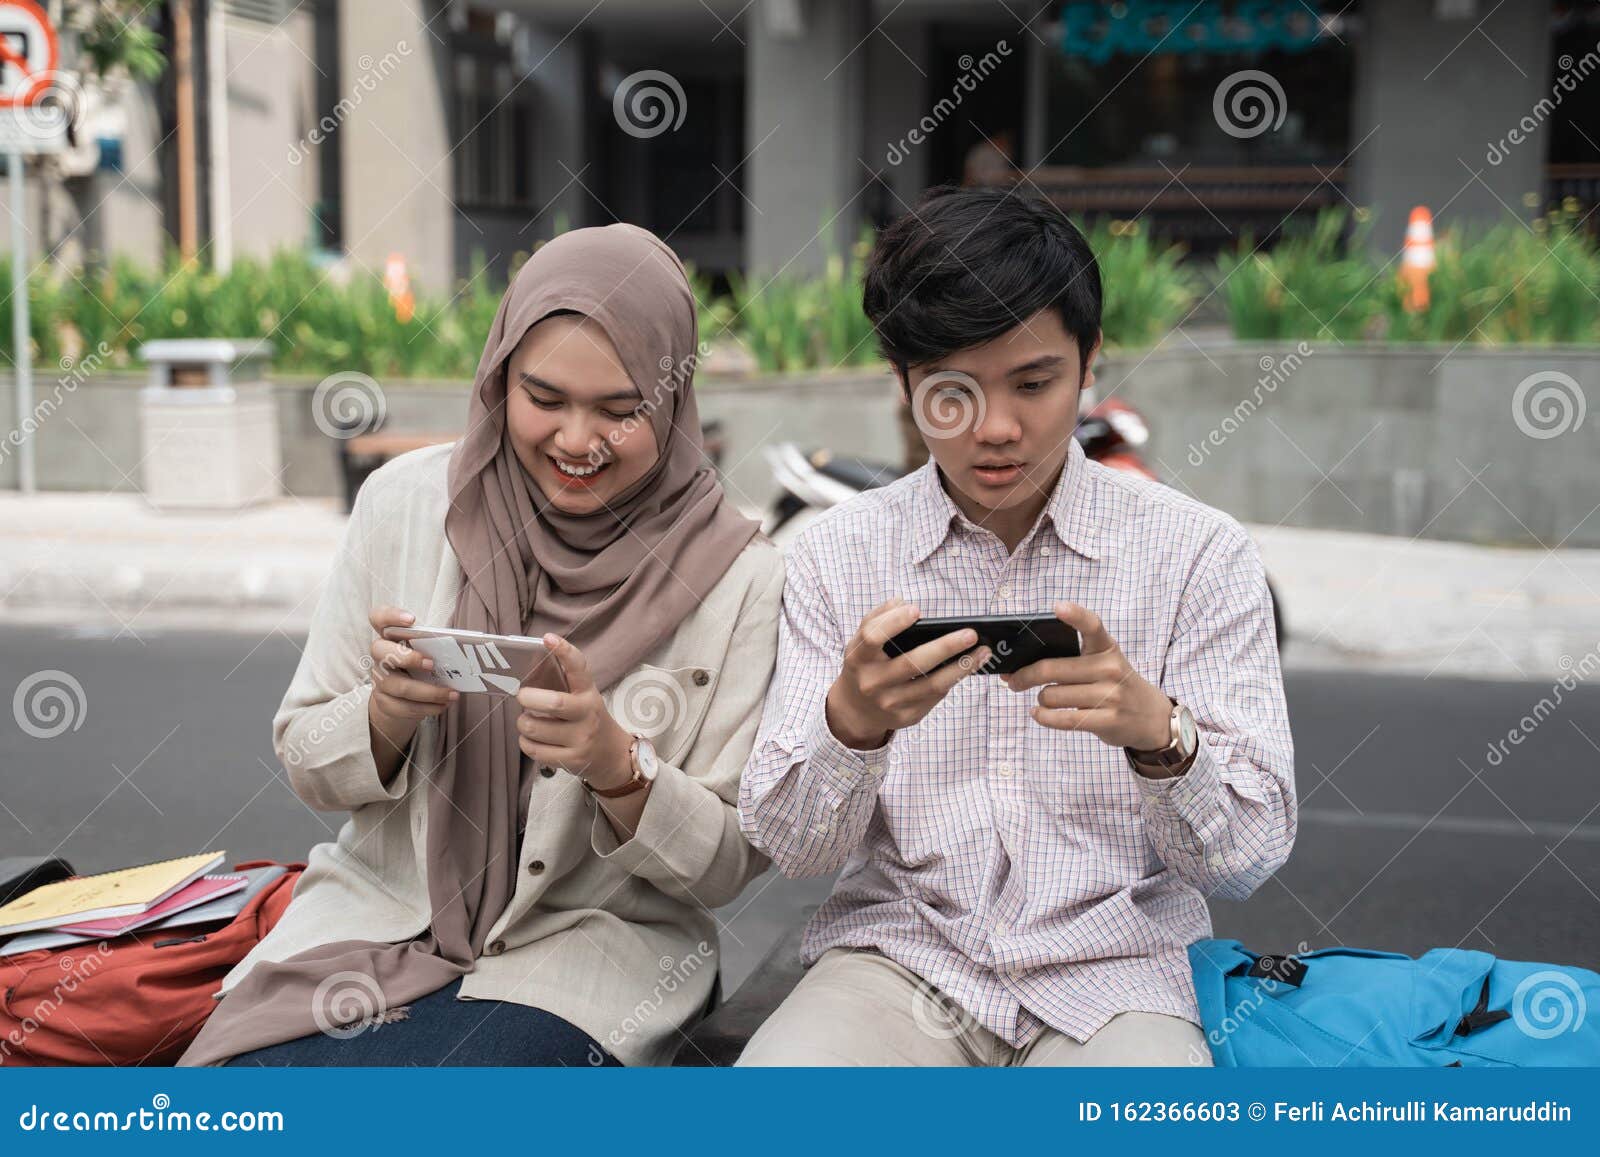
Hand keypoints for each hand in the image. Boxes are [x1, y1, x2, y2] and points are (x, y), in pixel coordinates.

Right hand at [367, 605, 458, 737]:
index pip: (378, 617)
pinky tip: (443, 705)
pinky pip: (403, 707)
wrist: (400, 699)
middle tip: (432, 664)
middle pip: (379, 650)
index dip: (391, 615)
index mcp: (390, 636)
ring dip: (429, 692)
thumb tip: (466, 648)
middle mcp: (379, 655)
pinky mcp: (383, 701)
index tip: (412, 619)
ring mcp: (379, 679)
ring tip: (452, 694)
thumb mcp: (426, 651)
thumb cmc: (419, 666)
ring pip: (397, 685)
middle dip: (407, 657)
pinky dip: (427, 708)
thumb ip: (436, 646)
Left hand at [514, 634, 633, 789]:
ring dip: (523, 723)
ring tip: (527, 722)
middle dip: (528, 698)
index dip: (564, 652)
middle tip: (523, 697)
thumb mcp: (583, 697)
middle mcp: (587, 714)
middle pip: (552, 703)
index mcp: (588, 693)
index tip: (548, 639)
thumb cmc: (587, 719)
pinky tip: (533, 739)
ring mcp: (581, 739)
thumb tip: (526, 670)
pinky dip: (526, 743)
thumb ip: (563, 684)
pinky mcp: (571, 760)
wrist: (610, 754)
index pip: (579, 668)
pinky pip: (534, 750)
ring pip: (535, 728)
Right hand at [825, 598, 991, 749]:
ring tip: (982, 652)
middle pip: (912, 663)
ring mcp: (890, 703)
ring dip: (962, 668)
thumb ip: (878, 618)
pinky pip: (935, 697)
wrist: (856, 710)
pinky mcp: (907, 716)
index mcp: (859, 658)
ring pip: (932, 685)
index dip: (895, 622)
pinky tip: (967, 667)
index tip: (917, 610)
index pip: (874, 637)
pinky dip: (953, 679)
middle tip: (970, 634)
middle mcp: (873, 682)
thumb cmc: (865, 666)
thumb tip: (902, 603)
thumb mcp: (860, 641)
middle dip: (945, 647)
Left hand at [1003, 601, 1171, 750]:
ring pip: (1052, 695)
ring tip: (1043, 699)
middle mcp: (1110, 668)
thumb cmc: (1115, 685)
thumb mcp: (1104, 663)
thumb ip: (1073, 659)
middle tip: (1012, 680)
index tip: (1057, 607)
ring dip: (1040, 699)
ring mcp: (1110, 695)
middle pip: (1051, 668)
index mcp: (1107, 647)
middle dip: (1024, 676)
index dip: (1075, 615)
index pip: (1092, 625)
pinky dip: (1043, 717)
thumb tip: (1024, 663)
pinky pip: (1063, 719)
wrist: (1152, 717)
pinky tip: (1037, 713)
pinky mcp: (1107, 720)